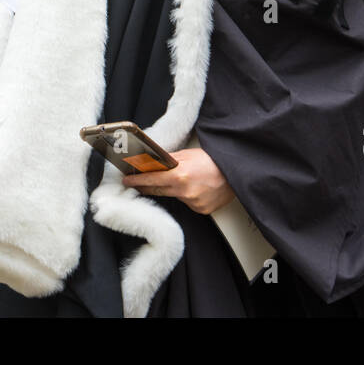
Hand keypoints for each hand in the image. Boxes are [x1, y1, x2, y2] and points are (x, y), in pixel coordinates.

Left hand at [121, 147, 235, 214]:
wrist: (236, 171)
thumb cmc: (214, 160)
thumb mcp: (189, 154)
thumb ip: (169, 160)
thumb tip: (152, 162)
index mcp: (180, 176)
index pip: (151, 180)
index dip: (137, 181)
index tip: (127, 181)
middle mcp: (185, 192)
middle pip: (158, 191)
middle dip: (147, 187)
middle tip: (138, 183)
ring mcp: (194, 203)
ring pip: (174, 197)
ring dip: (172, 190)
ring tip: (183, 180)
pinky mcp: (202, 210)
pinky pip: (188, 203)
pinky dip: (189, 196)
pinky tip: (196, 188)